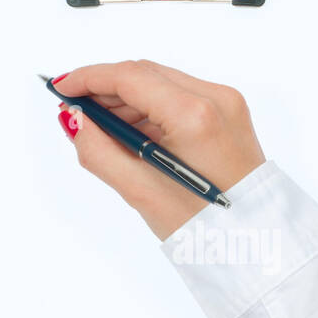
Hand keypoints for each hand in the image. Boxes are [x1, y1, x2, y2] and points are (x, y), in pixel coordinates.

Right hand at [52, 61, 265, 239]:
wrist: (256, 242)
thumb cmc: (207, 227)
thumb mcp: (141, 192)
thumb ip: (98, 151)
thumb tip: (73, 120)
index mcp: (195, 115)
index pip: (129, 77)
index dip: (88, 78)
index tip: (61, 88)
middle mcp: (216, 99)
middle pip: (145, 74)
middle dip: (105, 88)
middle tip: (74, 111)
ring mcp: (227, 104)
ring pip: (162, 83)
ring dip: (128, 100)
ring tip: (102, 130)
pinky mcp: (230, 114)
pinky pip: (180, 97)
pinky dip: (152, 109)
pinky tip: (134, 133)